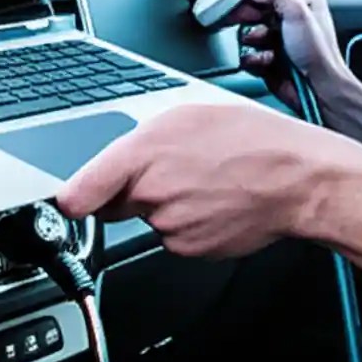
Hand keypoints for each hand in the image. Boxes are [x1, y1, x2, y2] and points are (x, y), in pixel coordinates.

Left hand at [56, 102, 361, 257]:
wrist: (299, 179)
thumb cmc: (253, 139)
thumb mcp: (190, 112)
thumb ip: (142, 138)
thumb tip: (115, 160)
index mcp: (144, 153)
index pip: (80, 192)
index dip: (68, 198)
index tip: (63, 200)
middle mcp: (151, 194)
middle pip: (116, 202)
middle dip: (130, 189)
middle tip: (170, 169)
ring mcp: (170, 226)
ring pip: (149, 218)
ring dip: (165, 204)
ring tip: (205, 180)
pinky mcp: (191, 248)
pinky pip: (175, 235)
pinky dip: (189, 222)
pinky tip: (214, 200)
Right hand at [226, 0, 346, 112]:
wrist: (317, 89)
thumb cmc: (319, 52)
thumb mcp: (299, 11)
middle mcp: (289, 15)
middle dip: (251, 8)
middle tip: (250, 13)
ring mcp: (276, 36)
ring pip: (248, 26)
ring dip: (254, 35)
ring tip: (265, 42)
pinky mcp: (265, 56)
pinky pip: (247, 50)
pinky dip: (254, 56)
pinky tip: (267, 59)